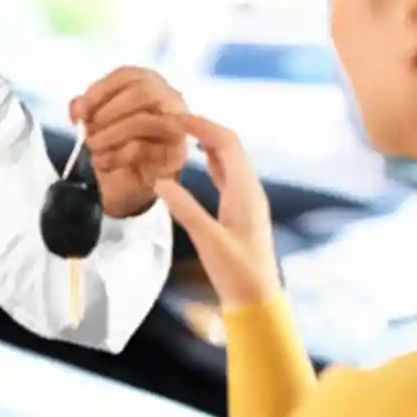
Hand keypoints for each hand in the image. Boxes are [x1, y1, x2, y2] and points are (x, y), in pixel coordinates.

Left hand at [69, 67, 188, 217]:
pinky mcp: (175, 154)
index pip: (127, 75)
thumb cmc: (115, 142)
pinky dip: (115, 156)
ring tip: (94, 147)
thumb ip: (84, 107)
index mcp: (149, 83)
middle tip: (90, 131)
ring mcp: (177, 127)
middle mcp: (169, 99)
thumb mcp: (95, 120)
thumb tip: (78, 109)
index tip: (78, 113)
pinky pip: (143, 150)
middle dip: (109, 112)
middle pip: (143, 92)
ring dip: (111, 135)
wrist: (130, 181)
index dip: (98, 91)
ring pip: (143, 121)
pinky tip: (103, 162)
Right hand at [152, 114, 281, 307]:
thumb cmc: (236, 273)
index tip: (174, 116)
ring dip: (207, 139)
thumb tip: (159, 179)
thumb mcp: (208, 240)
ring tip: (181, 130)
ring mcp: (246, 198)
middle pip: (229, 145)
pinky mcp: (239, 208)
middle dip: (203, 127)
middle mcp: (249, 189)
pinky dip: (211, 157)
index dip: (201, 125)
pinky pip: (226, 172)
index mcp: (245, 191)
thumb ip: (184, 209)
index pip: (226, 143)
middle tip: (174, 118)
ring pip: (228, 157)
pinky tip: (197, 156)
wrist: (256, 299)